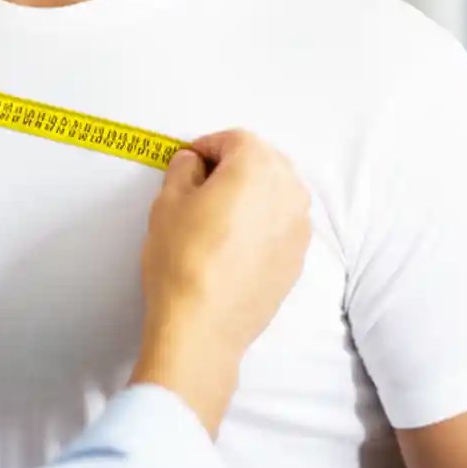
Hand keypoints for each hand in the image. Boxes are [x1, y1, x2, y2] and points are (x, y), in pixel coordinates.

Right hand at [131, 131, 311, 436]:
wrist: (203, 327)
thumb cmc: (182, 263)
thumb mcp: (167, 204)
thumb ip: (183, 171)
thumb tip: (193, 164)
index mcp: (256, 167)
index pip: (234, 139)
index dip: (207, 146)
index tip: (189, 161)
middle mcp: (288, 191)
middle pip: (264, 161)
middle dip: (233, 166)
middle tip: (201, 185)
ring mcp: (299, 227)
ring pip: (277, 193)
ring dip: (251, 194)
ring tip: (217, 216)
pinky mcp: (298, 258)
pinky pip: (282, 224)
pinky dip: (263, 223)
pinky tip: (233, 243)